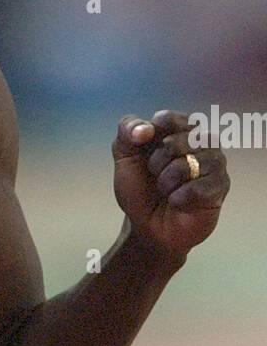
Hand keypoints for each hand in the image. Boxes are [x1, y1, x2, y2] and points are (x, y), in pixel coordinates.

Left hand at [112, 110, 229, 260]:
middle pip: (174, 142)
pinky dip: (178, 198)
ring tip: (167, 191)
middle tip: (156, 177)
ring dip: (166, 183)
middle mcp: (201, 140)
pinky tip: (178, 203)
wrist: (147, 227)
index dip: (149, 135)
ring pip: (186, 165)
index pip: (166, 118)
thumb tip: (146, 128)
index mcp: (178, 129)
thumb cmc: (140, 190)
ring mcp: (214, 161)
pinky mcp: (221, 185)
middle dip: (156, 165)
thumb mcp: (124, 158)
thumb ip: (127, 131)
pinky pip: (196, 187)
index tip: (141, 148)